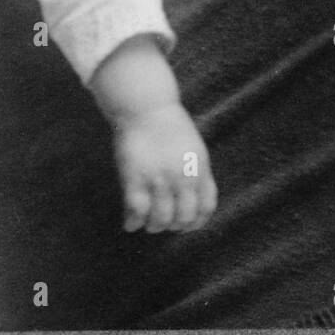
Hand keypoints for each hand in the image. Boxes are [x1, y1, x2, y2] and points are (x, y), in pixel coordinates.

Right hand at [114, 102, 217, 233]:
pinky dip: (133, 223)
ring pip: (159, 220)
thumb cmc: (170, 127)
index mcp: (199, 169)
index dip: (195, 223)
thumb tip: (196, 202)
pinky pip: (136, 211)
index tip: (184, 225)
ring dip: (153, 226)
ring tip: (147, 222)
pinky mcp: (135, 177)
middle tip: (163, 223)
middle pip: (182, 218)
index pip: (205, 208)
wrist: (146, 107)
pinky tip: (130, 223)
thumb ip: (197, 175)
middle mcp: (182, 177)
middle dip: (173, 226)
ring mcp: (159, 178)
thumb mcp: (195, 150)